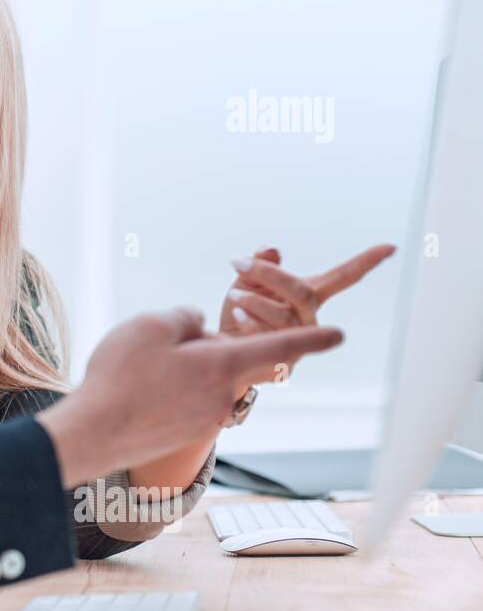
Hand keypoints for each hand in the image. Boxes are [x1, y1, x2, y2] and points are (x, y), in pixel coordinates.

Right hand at [38, 307, 342, 487]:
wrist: (94, 432)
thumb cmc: (121, 375)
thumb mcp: (151, 325)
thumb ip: (186, 318)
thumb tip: (198, 327)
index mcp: (223, 364)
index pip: (279, 347)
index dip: (312, 339)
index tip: (339, 334)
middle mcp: (224, 394)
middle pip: (228, 356)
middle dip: (205, 345)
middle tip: (164, 346)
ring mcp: (207, 418)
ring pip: (206, 378)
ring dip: (182, 367)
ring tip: (140, 370)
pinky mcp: (188, 432)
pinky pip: (189, 399)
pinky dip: (170, 389)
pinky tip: (138, 391)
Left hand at [219, 243, 394, 376]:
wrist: (220, 351)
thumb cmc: (239, 312)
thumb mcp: (246, 282)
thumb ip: (261, 265)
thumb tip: (271, 248)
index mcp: (308, 295)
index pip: (343, 276)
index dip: (367, 262)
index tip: (390, 247)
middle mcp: (310, 319)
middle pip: (302, 292)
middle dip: (270, 275)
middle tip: (240, 263)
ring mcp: (303, 343)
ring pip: (284, 315)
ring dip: (254, 301)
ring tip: (233, 296)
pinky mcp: (286, 363)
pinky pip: (270, 339)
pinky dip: (249, 323)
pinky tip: (237, 315)